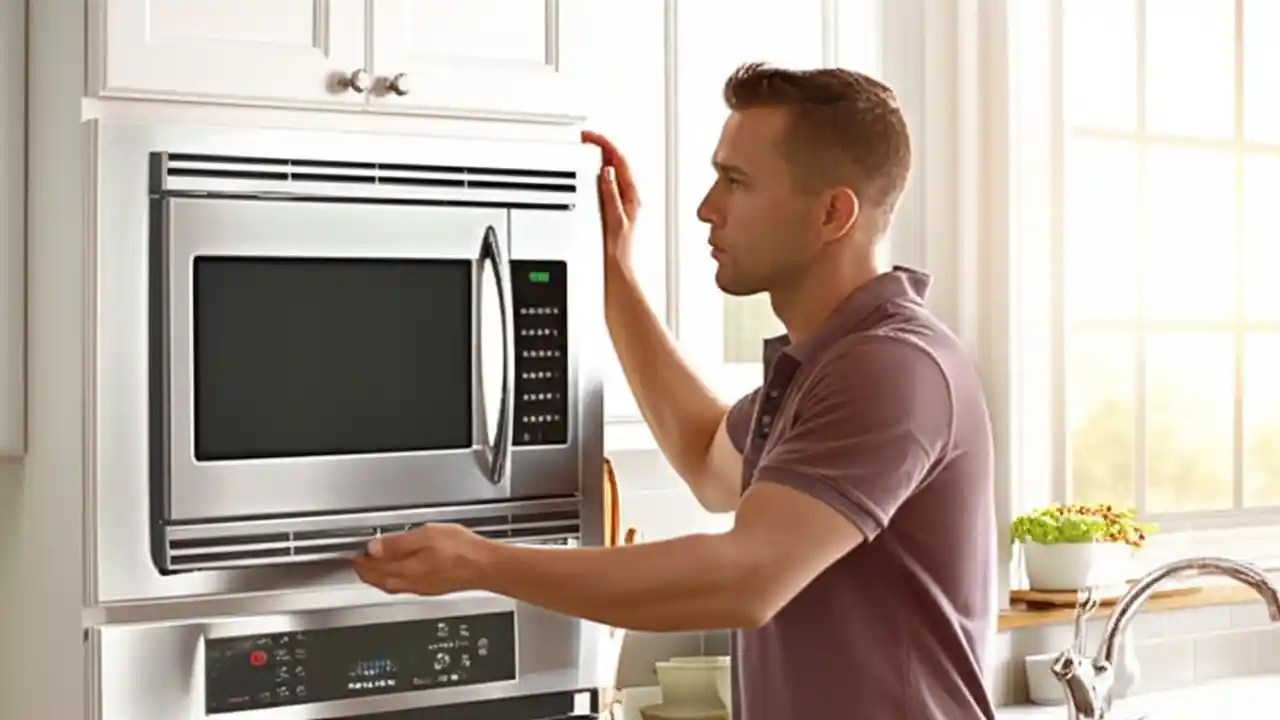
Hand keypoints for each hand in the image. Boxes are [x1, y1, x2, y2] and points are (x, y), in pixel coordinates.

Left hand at [351, 523, 488, 596]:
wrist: (486, 567)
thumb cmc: (462, 551)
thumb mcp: (426, 536)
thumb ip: (397, 543)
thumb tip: (373, 548)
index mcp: (406, 571)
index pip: (374, 569)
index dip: (361, 560)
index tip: (354, 553)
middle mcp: (412, 583)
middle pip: (380, 581)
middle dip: (366, 572)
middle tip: (358, 563)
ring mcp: (422, 588)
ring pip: (391, 585)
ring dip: (379, 577)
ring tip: (374, 568)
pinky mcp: (433, 587)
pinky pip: (405, 586)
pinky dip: (394, 580)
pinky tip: (400, 572)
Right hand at [581, 130, 639, 267]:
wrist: (615, 270)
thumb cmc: (618, 251)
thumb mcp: (614, 219)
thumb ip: (611, 194)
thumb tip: (608, 171)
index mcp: (631, 196)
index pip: (620, 161)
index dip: (606, 145)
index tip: (591, 137)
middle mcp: (628, 197)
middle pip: (617, 162)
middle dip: (602, 146)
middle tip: (586, 138)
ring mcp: (620, 202)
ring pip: (612, 171)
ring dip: (600, 157)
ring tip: (587, 148)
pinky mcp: (612, 208)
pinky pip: (606, 183)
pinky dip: (597, 172)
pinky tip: (589, 171)